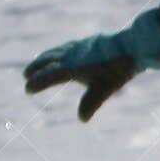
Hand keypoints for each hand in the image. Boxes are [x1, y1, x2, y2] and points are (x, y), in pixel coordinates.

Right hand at [23, 10, 159, 120]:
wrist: (133, 45)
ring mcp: (80, 46)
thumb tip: (82, 119)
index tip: (27, 89)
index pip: (48, 76)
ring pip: (57, 51)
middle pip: (47, 60)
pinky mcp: (89, 41)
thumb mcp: (104, 90)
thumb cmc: (117, 69)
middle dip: (36, 68)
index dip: (37, 83)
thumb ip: (90, 104)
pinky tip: (65, 51)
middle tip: (27, 75)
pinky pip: (68, 46)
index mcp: (70, 67)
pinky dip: (60, 50)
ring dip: (46, 57)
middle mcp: (71, 55)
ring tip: (40, 60)